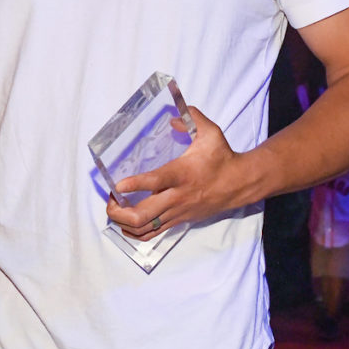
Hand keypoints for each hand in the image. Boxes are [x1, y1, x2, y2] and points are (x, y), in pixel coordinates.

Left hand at [105, 106, 253, 240]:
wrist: (239, 184)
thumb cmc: (222, 157)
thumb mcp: (210, 133)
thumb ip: (191, 119)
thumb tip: (173, 115)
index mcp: (182, 174)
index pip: (156, 182)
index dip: (136, 184)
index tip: (118, 185)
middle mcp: (177, 196)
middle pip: (143, 214)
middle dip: (119, 212)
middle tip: (110, 200)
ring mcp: (177, 212)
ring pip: (145, 228)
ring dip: (124, 222)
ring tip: (114, 210)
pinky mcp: (179, 220)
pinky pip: (152, 233)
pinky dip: (135, 232)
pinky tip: (126, 224)